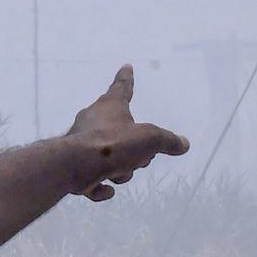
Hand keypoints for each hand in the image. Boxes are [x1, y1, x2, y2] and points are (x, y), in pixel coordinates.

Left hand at [64, 65, 188, 201]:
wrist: (75, 166)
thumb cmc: (113, 144)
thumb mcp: (149, 139)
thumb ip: (167, 141)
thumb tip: (184, 143)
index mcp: (109, 107)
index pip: (122, 88)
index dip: (127, 79)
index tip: (126, 67)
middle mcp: (91, 120)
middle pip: (119, 131)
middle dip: (132, 148)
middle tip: (137, 156)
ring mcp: (80, 143)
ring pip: (108, 158)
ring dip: (119, 170)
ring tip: (118, 172)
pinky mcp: (72, 167)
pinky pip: (92, 180)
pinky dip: (100, 187)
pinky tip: (104, 189)